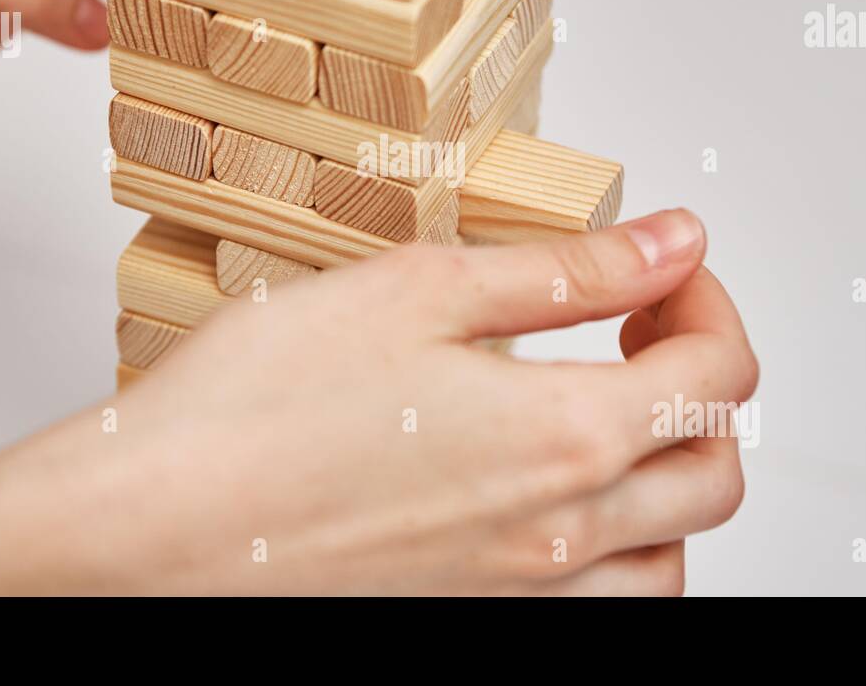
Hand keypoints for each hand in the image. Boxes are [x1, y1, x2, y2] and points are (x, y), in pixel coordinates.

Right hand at [0, 209, 755, 594]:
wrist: (144, 535)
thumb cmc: (251, 414)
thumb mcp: (420, 292)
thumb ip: (567, 271)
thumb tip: (667, 241)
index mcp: (563, 436)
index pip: (721, 372)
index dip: (709, 301)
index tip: (665, 269)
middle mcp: (561, 536)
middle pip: (718, 467)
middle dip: (702, 381)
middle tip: (639, 329)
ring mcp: (522, 599)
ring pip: (675, 553)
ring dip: (668, 473)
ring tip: (602, 412)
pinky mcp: (475, 625)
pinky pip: (605, 608)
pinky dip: (617, 549)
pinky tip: (552, 497)